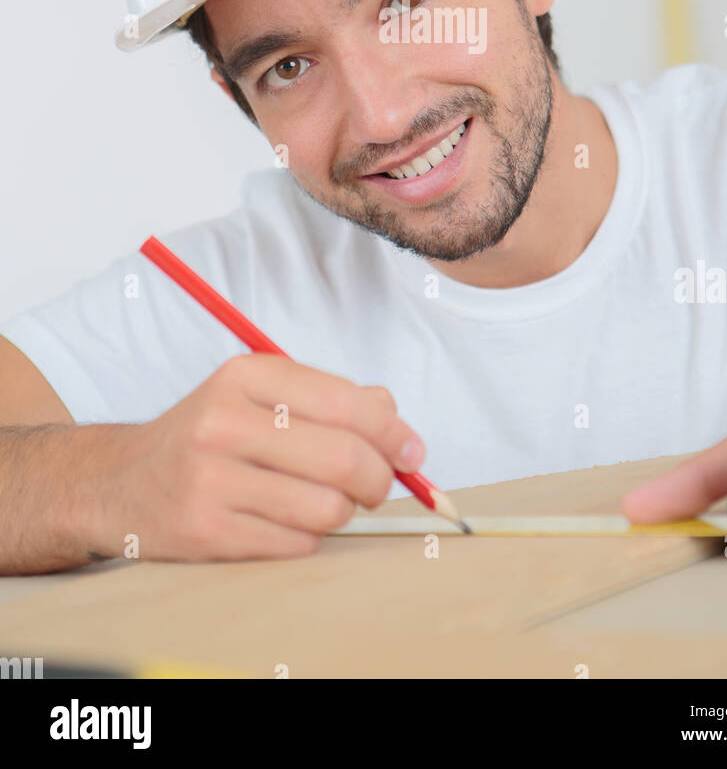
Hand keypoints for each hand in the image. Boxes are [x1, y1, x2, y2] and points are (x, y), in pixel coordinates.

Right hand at [86, 354, 425, 560]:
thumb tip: (391, 411)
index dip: (393, 432)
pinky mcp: (206, 531)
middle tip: (380, 486)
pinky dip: (307, 537)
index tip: (413, 452)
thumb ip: (328, 397)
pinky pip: (294, 543)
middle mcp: (224, 422)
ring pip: (325, 507)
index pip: (345, 402)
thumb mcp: (259, 395)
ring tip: (325, 503)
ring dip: (341, 512)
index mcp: (245, 376)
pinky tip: (286, 521)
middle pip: (342, 456)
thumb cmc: (207, 435)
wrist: (120, 482)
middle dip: (378, 478)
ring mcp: (211, 479)